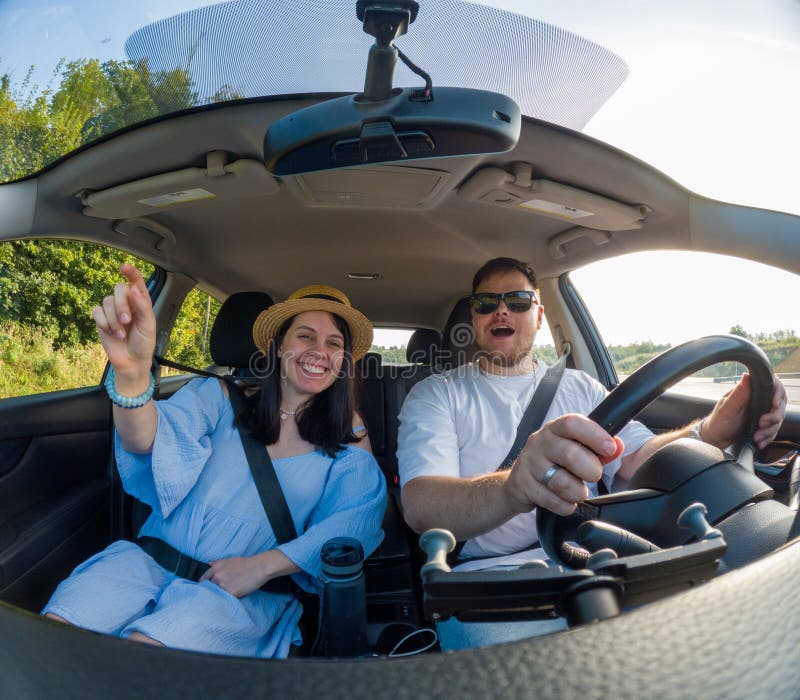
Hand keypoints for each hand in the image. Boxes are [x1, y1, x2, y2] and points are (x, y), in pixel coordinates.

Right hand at [90, 265, 155, 381]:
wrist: (131, 361)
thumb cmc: (144, 343)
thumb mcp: (148, 325)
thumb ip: (142, 306)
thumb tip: (133, 289)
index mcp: (141, 302)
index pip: (136, 283)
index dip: (131, 273)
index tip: (124, 267)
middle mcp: (126, 303)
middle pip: (118, 289)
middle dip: (121, 304)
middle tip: (127, 321)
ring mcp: (112, 311)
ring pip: (106, 301)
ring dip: (113, 319)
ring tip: (121, 333)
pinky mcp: (101, 319)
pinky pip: (96, 311)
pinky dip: (103, 322)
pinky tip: (111, 333)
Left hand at [199, 556, 267, 597]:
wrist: (259, 568)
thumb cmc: (246, 563)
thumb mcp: (230, 560)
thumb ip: (218, 563)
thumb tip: (208, 564)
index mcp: (216, 568)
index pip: (203, 579)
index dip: (203, 585)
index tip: (203, 589)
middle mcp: (218, 577)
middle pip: (209, 588)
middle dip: (212, 590)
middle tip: (217, 592)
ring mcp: (224, 586)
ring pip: (217, 594)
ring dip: (220, 595)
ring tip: (226, 595)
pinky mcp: (232, 593)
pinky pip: (226, 598)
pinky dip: (228, 599)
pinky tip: (233, 596)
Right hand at [504, 414, 621, 516]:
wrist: (520, 480)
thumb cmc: (554, 461)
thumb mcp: (575, 449)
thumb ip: (598, 448)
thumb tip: (617, 447)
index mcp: (555, 429)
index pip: (572, 423)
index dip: (594, 435)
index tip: (610, 449)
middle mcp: (539, 442)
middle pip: (569, 454)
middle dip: (590, 470)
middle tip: (594, 476)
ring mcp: (528, 463)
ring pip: (559, 481)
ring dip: (577, 492)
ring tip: (579, 492)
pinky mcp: (521, 484)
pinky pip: (550, 500)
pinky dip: (564, 506)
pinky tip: (565, 502)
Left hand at [703, 373, 786, 449]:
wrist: (716, 440)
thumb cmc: (718, 422)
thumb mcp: (727, 408)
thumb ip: (739, 394)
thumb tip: (747, 376)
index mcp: (750, 392)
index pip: (773, 386)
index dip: (778, 394)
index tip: (774, 405)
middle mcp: (758, 402)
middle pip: (780, 405)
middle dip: (774, 417)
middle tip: (761, 424)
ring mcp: (762, 414)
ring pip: (778, 420)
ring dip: (769, 430)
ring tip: (756, 436)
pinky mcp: (763, 427)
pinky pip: (774, 432)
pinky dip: (768, 438)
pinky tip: (758, 441)